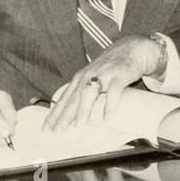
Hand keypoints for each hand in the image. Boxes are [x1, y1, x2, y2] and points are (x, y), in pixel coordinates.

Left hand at [44, 36, 163, 131]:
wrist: (132, 49)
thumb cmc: (111, 66)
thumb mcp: (93, 76)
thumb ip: (85, 92)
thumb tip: (77, 116)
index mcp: (80, 78)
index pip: (64, 99)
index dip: (54, 114)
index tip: (47, 129)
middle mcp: (88, 76)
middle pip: (73, 98)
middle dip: (64, 116)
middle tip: (57, 131)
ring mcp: (103, 75)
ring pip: (89, 93)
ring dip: (83, 109)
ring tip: (78, 125)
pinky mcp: (119, 75)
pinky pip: (113, 91)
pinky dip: (109, 105)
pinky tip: (107, 117)